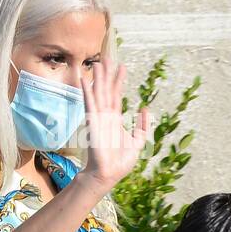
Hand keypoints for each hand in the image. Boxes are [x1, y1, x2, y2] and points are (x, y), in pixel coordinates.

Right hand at [79, 59, 151, 192]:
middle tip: (107, 57)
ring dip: (97, 78)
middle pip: (106, 90)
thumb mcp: (138, 141)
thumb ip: (142, 125)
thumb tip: (145, 108)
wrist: (108, 173)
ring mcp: (98, 118)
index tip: (121, 67)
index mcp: (115, 119)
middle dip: (107, 74)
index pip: (116, 95)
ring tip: (98, 63)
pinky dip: (87, 91)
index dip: (118, 81)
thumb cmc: (120, 161)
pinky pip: (89, 103)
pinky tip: (84, 79)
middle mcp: (105, 115)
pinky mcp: (92, 122)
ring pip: (98, 93)